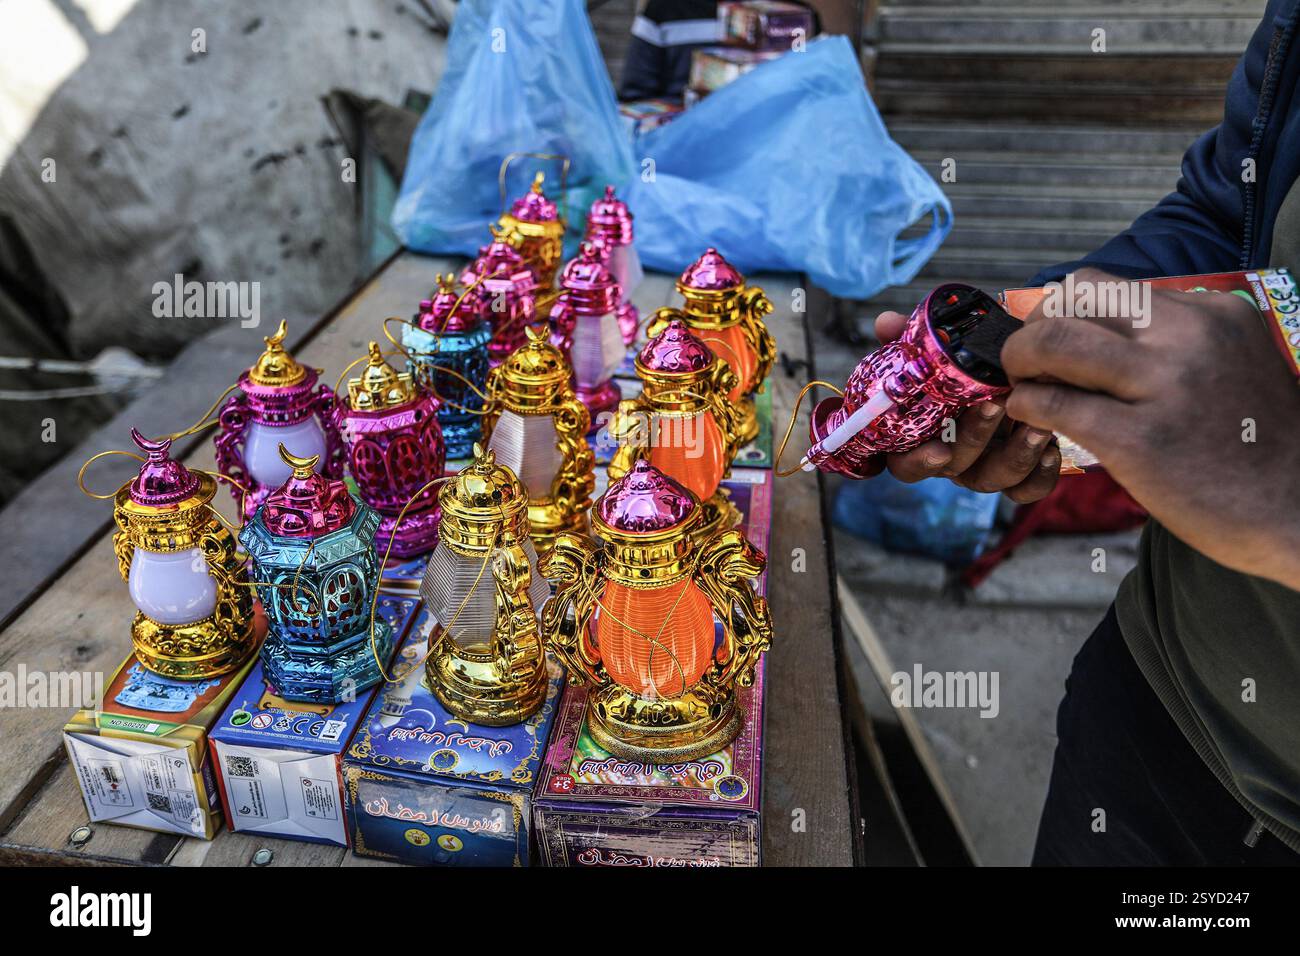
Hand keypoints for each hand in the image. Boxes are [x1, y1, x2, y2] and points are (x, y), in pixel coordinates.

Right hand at [867, 311, 1060, 501]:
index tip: (938, 449)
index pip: (904, 464)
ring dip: (1014, 456)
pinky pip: (1027, 490)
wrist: (1015, 366)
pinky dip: (1040, 475)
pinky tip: (1051, 448)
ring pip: (992, 481)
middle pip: (953, 467)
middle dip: (974, 438)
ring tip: (1036, 424)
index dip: (917, 462)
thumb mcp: (940, 346)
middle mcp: (952, 456)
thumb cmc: (968, 363)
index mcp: (923, 435)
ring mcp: (986, 467)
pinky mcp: (1022, 472)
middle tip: (994, 404)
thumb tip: (885, 324)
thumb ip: (911, 338)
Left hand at [1001, 268, 1299, 589]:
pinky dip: (1028, 407)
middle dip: (1033, 327)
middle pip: (1072, 298)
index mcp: (1212, 313)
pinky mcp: (1140, 441)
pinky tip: (1031, 419)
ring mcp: (1164, 388)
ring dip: (1020, 360)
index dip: (1062, 311)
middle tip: (1024, 360)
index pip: (1103, 285)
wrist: (1298, 511)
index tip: (1052, 340)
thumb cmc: (1256, 444)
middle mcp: (1190, 338)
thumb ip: (1175, 340)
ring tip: (1023, 385)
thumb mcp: (1232, 362)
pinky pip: (1056, 405)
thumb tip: (1098, 332)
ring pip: (1054, 342)